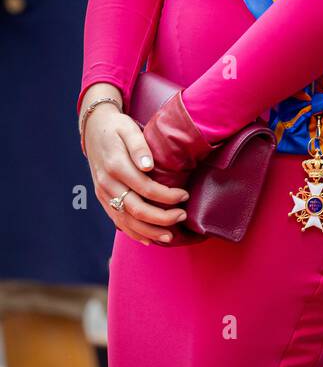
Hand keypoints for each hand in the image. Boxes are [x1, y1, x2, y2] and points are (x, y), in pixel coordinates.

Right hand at [83, 100, 189, 245]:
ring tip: (169, 236)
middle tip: (182, 216)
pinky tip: (148, 239)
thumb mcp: (128, 129)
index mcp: (116, 166)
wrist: (94, 129)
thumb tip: (148, 166)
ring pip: (125, 220)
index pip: (145, 188)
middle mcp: (107, 184)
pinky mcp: (102, 198)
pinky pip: (117, 220)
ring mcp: (103, 194)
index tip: (184, 195)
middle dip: (161, 217)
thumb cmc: (117, 127)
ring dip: (148, 231)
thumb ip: (138, 147)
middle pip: (135, 209)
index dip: (166, 195)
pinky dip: (132, 232)